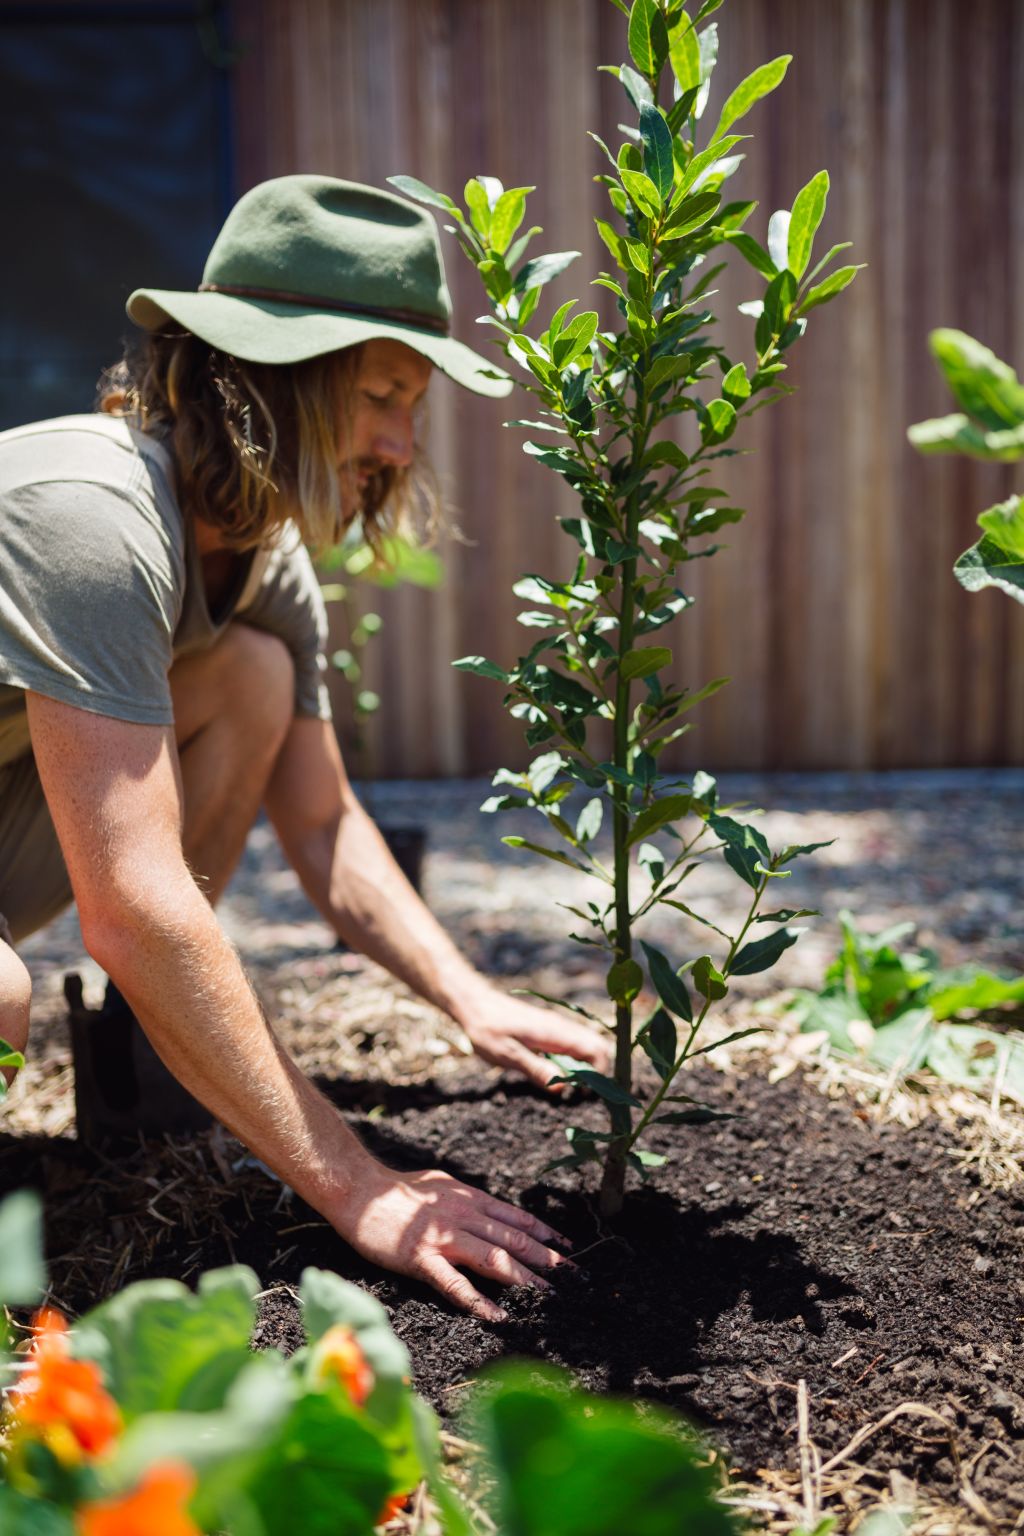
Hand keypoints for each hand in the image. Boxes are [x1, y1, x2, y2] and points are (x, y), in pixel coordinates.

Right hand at [338, 1162, 572, 1321]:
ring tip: (548, 1296)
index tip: (568, 1246)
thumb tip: (488, 1209)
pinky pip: (456, 1284)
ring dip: (524, 1279)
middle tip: (573, 1277)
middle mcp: (463, 1216)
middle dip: (546, 1258)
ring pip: (494, 1259)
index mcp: (469, 1199)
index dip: (544, 1232)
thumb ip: (466, 1199)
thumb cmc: (398, 1191)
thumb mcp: (441, 1185)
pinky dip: (481, 1301)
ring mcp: (444, 1238)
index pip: (516, 1217)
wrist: (359, 1192)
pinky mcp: (422, 1259)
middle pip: (513, 1239)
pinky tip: (499, 1316)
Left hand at [459, 987, 610, 1091]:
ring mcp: (557, 1026)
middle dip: (596, 1071)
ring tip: (567, 1085)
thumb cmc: (488, 1030)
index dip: (598, 1074)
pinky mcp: (550, 1028)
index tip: (582, 1092)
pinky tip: (554, 1071)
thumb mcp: (509, 1055)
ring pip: (586, 1045)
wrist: (475, 1005)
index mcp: (556, 1033)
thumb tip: (562, 1089)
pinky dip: (573, 1060)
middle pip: (597, 1047)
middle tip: (578, 1092)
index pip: (596, 1050)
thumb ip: (537, 1070)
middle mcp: (562, 1027)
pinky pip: (572, 1044)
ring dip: (584, 1066)